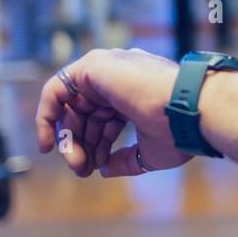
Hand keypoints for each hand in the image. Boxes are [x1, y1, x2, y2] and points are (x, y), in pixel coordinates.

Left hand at [35, 48, 188, 177]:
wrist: (190, 109)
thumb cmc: (180, 130)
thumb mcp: (151, 152)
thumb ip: (126, 160)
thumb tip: (104, 169)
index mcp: (135, 93)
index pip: (105, 120)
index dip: (97, 146)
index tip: (96, 168)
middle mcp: (119, 78)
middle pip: (85, 114)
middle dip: (80, 145)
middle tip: (80, 169)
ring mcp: (107, 69)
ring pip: (71, 106)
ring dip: (68, 138)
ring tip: (75, 163)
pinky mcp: (93, 66)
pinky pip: (57, 90)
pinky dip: (46, 116)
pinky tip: (48, 142)